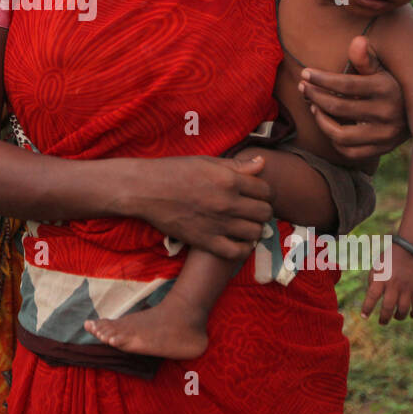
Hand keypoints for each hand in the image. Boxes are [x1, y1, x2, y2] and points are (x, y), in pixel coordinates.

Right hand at [125, 155, 273, 259]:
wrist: (146, 189)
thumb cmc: (174, 171)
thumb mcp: (206, 162)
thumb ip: (236, 165)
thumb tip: (262, 163)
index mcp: (229, 180)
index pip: (266, 191)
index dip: (265, 193)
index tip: (257, 196)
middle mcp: (228, 202)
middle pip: (264, 213)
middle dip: (262, 212)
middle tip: (253, 211)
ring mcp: (218, 223)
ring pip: (255, 233)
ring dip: (254, 230)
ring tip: (245, 226)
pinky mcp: (205, 240)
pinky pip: (236, 251)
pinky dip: (242, 248)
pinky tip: (237, 241)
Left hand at [297, 35, 409, 161]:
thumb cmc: (389, 86)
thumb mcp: (381, 70)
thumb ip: (366, 58)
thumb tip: (357, 40)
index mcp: (387, 89)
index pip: (347, 85)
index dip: (322, 79)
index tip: (305, 73)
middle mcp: (388, 114)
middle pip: (339, 108)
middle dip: (315, 96)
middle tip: (303, 88)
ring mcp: (385, 136)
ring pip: (341, 135)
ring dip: (321, 120)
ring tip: (313, 106)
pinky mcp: (382, 150)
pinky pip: (349, 152)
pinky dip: (334, 140)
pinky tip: (328, 124)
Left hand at [360, 246, 412, 324]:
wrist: (411, 249)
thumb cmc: (390, 258)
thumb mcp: (376, 265)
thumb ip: (372, 280)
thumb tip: (371, 297)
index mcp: (381, 278)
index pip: (372, 296)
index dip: (367, 308)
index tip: (364, 317)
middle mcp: (394, 285)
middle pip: (388, 308)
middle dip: (384, 318)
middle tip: (382, 322)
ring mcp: (408, 288)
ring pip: (403, 310)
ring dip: (398, 317)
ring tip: (395, 316)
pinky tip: (411, 315)